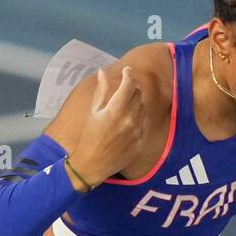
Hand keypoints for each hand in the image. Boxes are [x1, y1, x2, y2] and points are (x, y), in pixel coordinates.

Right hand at [70, 65, 147, 186]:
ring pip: (143, 107)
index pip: (129, 85)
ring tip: (126, 103)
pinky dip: (140, 115)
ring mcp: (137, 131)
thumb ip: (101, 91)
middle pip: (138, 94)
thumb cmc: (89, 136)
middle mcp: (129, 119)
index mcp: (115, 110)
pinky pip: (146, 121)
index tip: (127, 71)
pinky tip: (131, 117)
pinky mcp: (141, 140)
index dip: (129, 74)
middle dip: (133, 87)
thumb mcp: (92, 112)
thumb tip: (103, 72)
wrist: (92, 164)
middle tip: (126, 86)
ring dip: (136, 101)